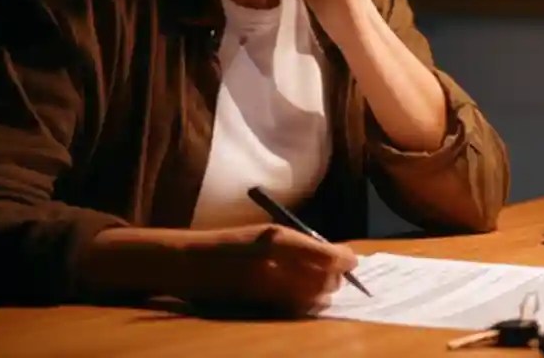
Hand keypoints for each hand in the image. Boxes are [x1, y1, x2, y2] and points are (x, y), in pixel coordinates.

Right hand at [180, 223, 358, 314]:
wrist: (191, 263)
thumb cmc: (232, 243)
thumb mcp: (268, 234)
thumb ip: (301, 244)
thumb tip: (335, 257)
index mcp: (279, 239)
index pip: (328, 255)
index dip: (345, 260)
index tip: (351, 261)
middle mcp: (276, 265)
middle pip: (326, 279)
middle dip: (337, 277)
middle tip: (338, 273)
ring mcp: (267, 288)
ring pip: (315, 297)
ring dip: (323, 292)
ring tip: (321, 285)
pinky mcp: (260, 305)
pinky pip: (297, 309)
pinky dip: (307, 304)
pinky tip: (302, 296)